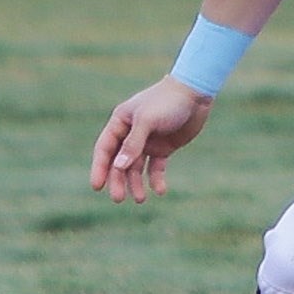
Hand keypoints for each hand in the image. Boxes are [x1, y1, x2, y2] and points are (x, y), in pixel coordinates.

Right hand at [89, 77, 213, 202]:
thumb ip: (133, 144)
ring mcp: (147, 142)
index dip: (100, 168)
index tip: (97, 187)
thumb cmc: (167, 102)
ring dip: (136, 184)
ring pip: (136, 168)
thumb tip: (118, 167)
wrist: (195, 94)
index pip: (105, 148)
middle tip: (118, 199)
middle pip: (119, 162)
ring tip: (140, 200)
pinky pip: (156, 167)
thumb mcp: (147, 121)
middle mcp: (131, 133)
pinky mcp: (164, 148)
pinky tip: (160, 191)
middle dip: (118, 180)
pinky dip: (156, 179)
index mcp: (121, 122)